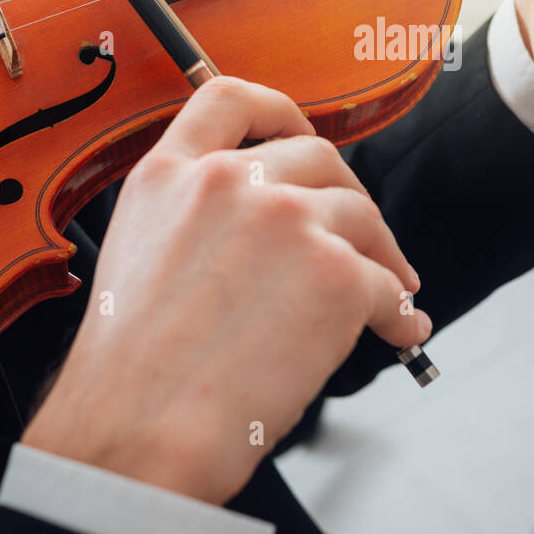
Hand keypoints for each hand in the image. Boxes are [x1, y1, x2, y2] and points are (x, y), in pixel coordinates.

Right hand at [22, 78, 428, 505]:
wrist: (139, 434)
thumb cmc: (132, 374)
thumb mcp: (138, 255)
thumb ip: (196, 217)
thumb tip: (265, 227)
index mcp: (169, 175)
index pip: (230, 99)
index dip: (278, 111)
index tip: (302, 134)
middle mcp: (228, 182)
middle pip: (318, 158)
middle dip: (347, 196)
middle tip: (358, 236)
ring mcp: (286, 221)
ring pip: (360, 217)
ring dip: (381, 255)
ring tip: (389, 290)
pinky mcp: (335, 274)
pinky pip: (387, 286)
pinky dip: (401, 311)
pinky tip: (401, 330)